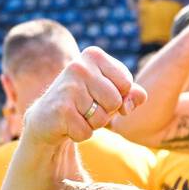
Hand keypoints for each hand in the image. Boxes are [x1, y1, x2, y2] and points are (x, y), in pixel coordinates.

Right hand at [22, 47, 146, 145]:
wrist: (48, 118)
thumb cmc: (86, 103)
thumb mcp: (112, 94)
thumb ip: (132, 93)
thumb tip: (141, 97)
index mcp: (94, 55)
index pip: (126, 84)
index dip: (119, 97)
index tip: (100, 95)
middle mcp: (79, 66)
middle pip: (116, 101)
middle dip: (106, 112)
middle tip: (87, 107)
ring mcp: (68, 87)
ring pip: (101, 119)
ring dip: (93, 124)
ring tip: (78, 114)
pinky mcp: (60, 109)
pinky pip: (86, 132)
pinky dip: (80, 134)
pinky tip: (68, 124)